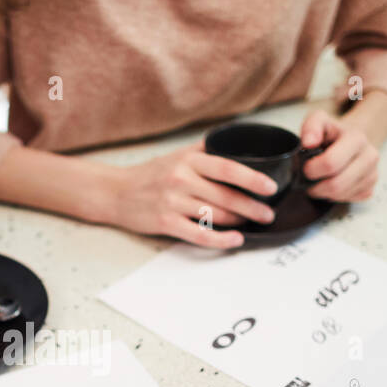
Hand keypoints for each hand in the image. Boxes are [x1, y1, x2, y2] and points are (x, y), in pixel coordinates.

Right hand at [100, 142, 280, 247]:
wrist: (116, 192)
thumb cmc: (151, 174)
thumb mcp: (177, 155)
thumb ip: (205, 152)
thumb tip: (239, 146)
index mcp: (188, 159)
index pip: (228, 167)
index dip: (253, 178)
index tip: (271, 187)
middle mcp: (181, 178)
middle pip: (226, 195)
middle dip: (253, 207)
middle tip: (268, 213)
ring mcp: (172, 202)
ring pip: (216, 215)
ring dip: (240, 222)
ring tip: (253, 224)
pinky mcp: (165, 222)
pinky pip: (199, 234)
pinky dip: (220, 239)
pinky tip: (235, 240)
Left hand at [299, 110, 378, 201]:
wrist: (351, 140)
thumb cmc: (332, 133)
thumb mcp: (318, 121)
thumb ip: (311, 127)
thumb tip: (309, 142)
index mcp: (357, 138)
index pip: (330, 164)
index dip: (311, 169)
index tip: (306, 166)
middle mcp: (370, 156)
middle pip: (336, 184)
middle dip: (316, 186)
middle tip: (309, 179)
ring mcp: (372, 174)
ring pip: (341, 195)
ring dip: (323, 192)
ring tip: (319, 181)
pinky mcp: (370, 188)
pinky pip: (348, 200)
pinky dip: (335, 197)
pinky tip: (332, 184)